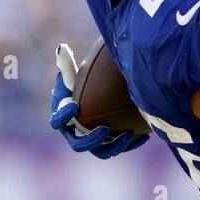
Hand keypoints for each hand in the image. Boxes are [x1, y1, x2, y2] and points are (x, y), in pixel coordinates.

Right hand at [49, 44, 148, 160]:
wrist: (94, 98)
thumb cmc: (80, 85)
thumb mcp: (73, 74)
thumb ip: (66, 64)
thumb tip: (61, 47)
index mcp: (62, 119)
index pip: (57, 122)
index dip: (63, 116)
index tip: (74, 105)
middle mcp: (75, 135)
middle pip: (79, 145)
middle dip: (91, 140)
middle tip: (104, 129)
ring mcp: (93, 143)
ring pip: (102, 152)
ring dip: (115, 146)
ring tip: (128, 135)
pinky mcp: (110, 145)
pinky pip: (120, 149)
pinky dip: (131, 144)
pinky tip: (142, 136)